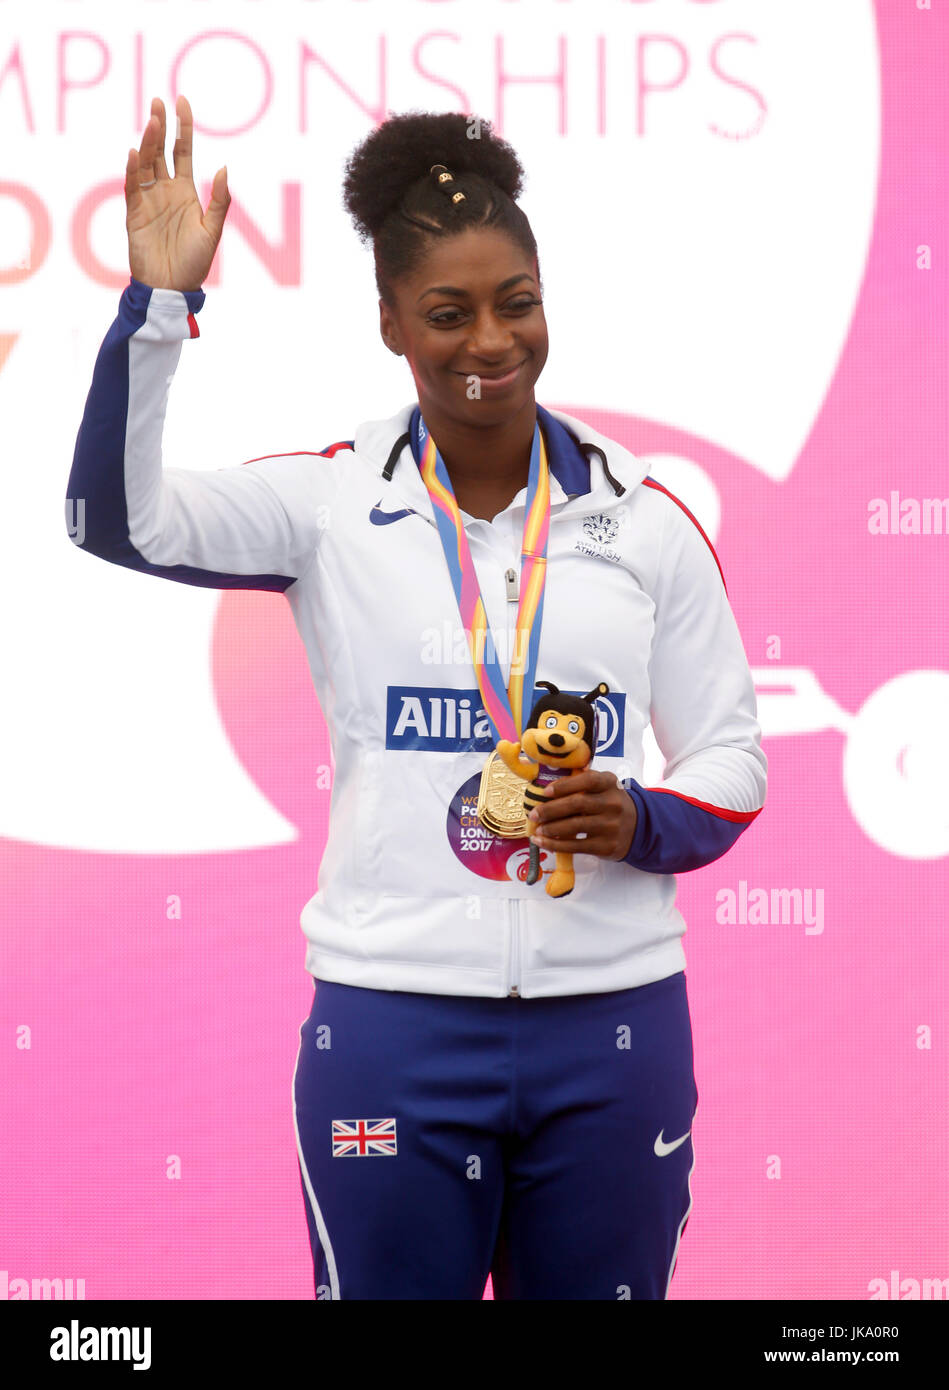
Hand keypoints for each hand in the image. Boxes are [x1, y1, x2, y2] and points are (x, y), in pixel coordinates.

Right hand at [125, 95, 230, 291]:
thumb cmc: (194, 264)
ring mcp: (148, 199)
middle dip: (160, 126)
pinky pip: (132, 186)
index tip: (181, 101)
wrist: (171, 289)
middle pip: (160, 150)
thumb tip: (224, 169)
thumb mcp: (212, 231)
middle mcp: (164, 190)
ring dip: (148, 142)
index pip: (182, 151)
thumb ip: (219, 202)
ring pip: (146, 163)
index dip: (182, 127)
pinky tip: (136, 153)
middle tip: (158, 102)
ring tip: (152, 121)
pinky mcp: (133, 212)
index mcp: (185, 191)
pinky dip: (133, 170)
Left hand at [527, 769, 637, 860]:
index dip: (564, 785)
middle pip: (577, 804)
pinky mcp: (607, 846)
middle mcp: (613, 803)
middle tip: (534, 814)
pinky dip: (555, 845)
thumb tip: (545, 790)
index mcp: (610, 783)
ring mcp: (611, 826)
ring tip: (537, 830)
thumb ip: (581, 783)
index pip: (588, 780)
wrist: (637, 828)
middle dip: (550, 809)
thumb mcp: (603, 787)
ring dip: (551, 828)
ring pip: (575, 826)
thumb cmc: (609, 804)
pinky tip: (542, 842)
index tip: (545, 791)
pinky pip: (576, 846)